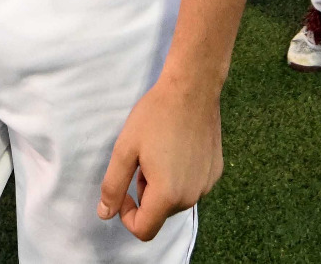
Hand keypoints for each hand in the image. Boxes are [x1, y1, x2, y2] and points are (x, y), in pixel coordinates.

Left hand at [97, 75, 223, 241]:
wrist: (192, 90)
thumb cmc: (155, 116)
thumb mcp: (125, 149)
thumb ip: (113, 185)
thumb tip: (104, 214)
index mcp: (167, 195)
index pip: (144, 230)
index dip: (126, 214)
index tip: (122, 188)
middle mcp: (191, 196)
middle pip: (159, 214)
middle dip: (144, 195)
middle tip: (140, 161)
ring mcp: (206, 185)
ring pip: (175, 201)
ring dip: (161, 186)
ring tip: (157, 153)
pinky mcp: (215, 173)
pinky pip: (191, 186)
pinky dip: (179, 177)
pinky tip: (176, 148)